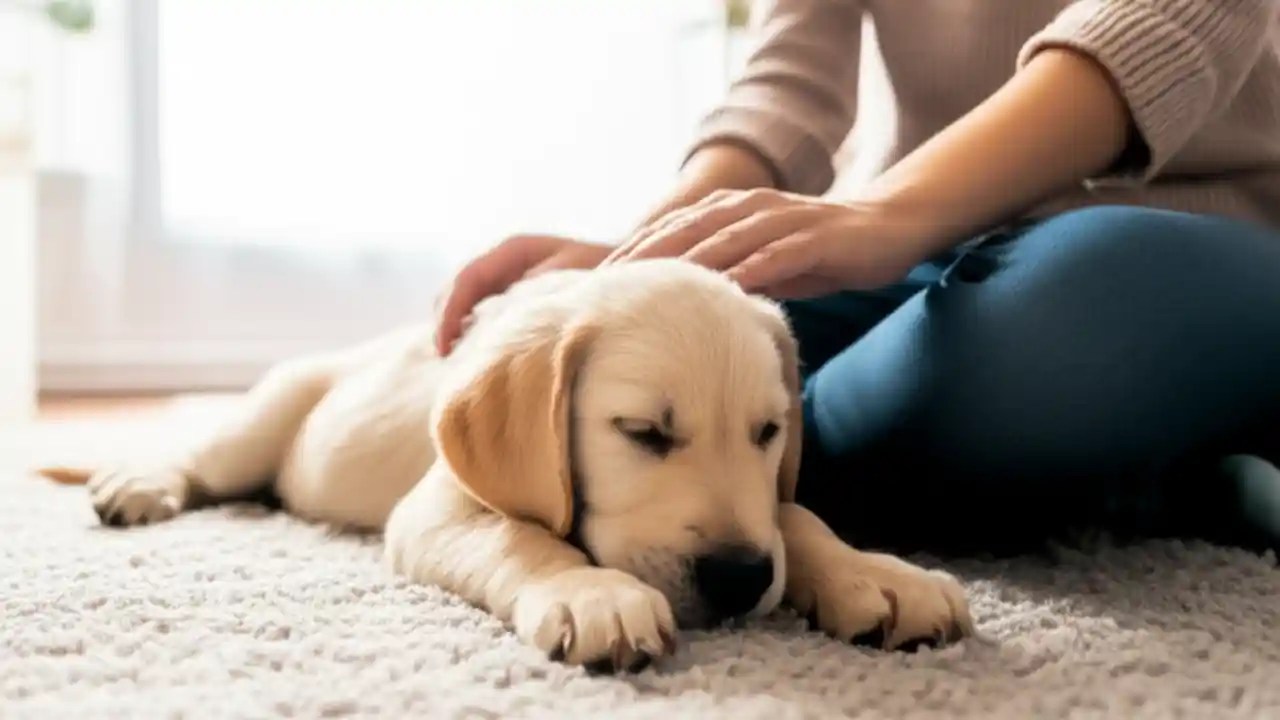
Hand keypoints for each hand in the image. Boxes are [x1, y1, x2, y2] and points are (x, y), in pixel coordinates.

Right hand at [435, 234, 611, 354]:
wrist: (631, 271)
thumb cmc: (606, 272)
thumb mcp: (572, 279)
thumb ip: (535, 292)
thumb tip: (500, 317)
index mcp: (515, 250)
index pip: (468, 279)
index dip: (451, 313)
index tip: (445, 346)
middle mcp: (505, 262)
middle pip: (457, 290)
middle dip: (445, 323)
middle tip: (445, 361)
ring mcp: (507, 280)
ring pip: (464, 303)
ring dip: (455, 330)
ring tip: (453, 363)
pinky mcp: (514, 300)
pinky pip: (481, 315)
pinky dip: (471, 334)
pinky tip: (472, 357)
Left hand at [605, 188, 935, 298]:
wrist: (891, 226)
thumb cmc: (822, 251)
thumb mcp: (765, 263)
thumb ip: (728, 274)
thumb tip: (683, 306)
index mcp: (732, 211)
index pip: (671, 231)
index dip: (632, 255)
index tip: (594, 283)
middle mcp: (750, 208)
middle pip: (685, 231)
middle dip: (642, 259)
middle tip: (604, 288)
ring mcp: (783, 219)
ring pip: (724, 240)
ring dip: (684, 263)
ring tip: (648, 289)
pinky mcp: (816, 235)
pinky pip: (776, 254)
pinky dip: (748, 271)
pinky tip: (724, 291)